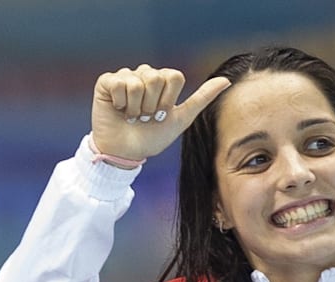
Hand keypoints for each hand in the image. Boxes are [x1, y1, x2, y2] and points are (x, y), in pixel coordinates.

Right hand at [91, 64, 230, 162]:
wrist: (126, 153)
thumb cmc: (152, 137)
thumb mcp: (181, 119)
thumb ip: (202, 98)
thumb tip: (228, 80)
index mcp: (162, 80)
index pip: (174, 76)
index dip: (169, 99)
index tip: (161, 114)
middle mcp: (144, 75)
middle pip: (157, 78)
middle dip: (152, 104)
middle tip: (144, 116)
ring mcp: (125, 76)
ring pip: (138, 82)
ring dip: (136, 107)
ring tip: (131, 115)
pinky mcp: (106, 82)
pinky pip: (119, 83)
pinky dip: (120, 102)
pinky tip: (118, 110)